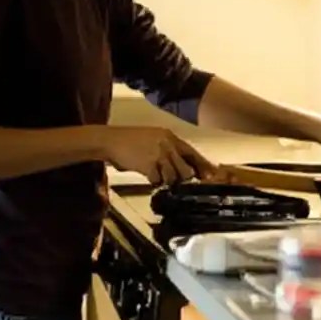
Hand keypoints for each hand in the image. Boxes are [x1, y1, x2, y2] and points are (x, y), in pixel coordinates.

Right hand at [101, 126, 218, 184]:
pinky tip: (147, 177)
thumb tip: (182, 167)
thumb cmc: (129, 141)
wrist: (110, 140)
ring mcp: (159, 154)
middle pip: (186, 168)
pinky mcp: (149, 164)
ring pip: (173, 176)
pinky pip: (158, 180)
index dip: (202, 166)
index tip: (210, 177)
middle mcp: (167, 144)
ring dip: (166, 181)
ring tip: (157, 178)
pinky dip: (153, 181)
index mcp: (170, 136)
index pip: (192, 153)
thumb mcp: (152, 139)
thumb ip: (167, 150)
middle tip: (179, 184)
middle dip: (184, 179)